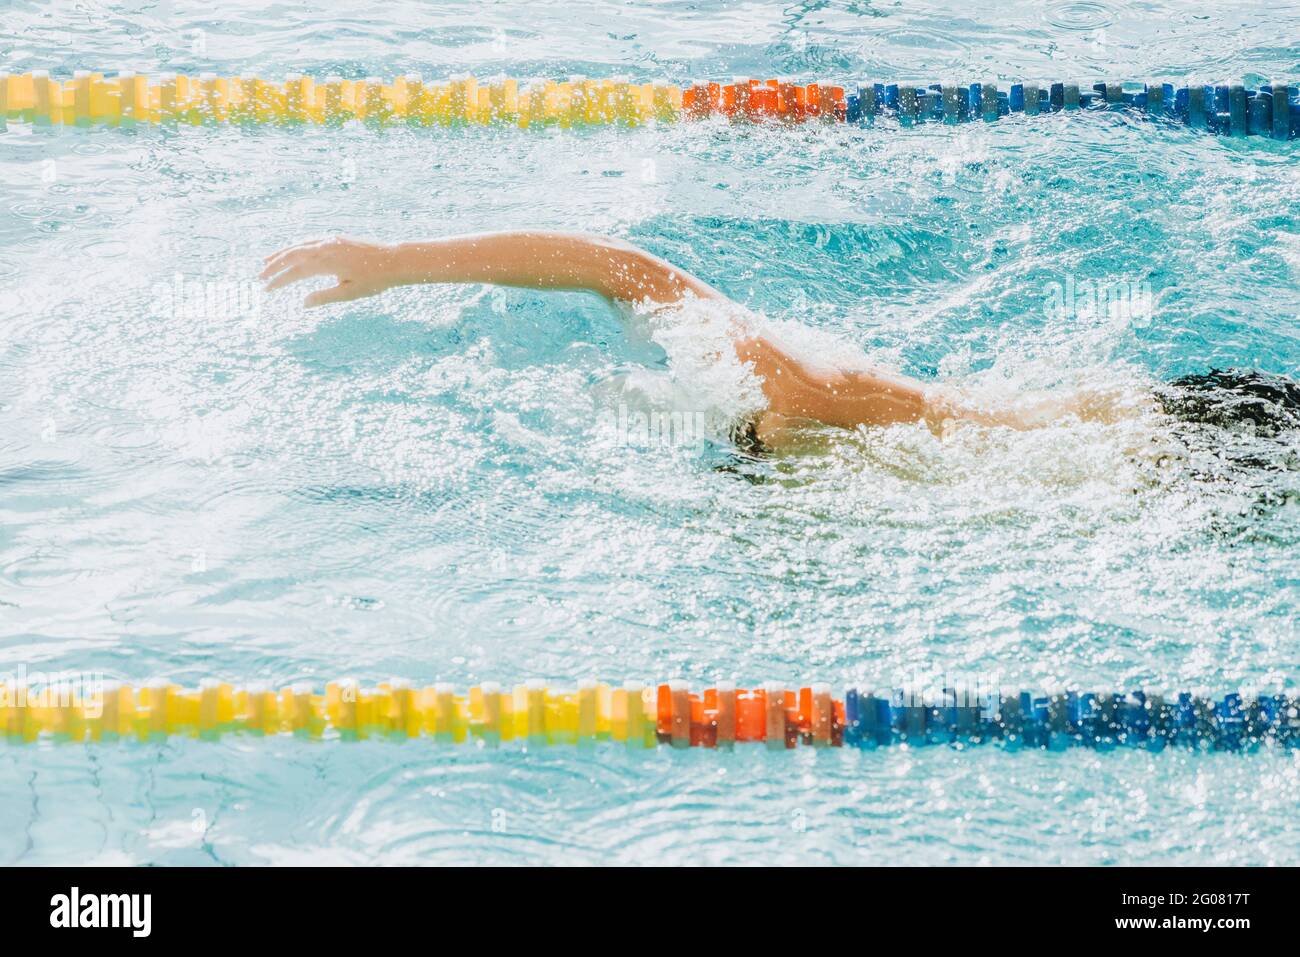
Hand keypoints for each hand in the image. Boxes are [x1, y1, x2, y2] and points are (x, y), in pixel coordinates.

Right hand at [260, 236, 395, 306]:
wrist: (394, 260)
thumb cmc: (375, 280)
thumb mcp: (350, 293)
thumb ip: (325, 297)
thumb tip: (303, 303)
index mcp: (326, 262)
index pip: (295, 272)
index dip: (279, 281)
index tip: (266, 290)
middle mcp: (325, 247)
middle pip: (292, 256)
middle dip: (274, 267)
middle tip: (259, 278)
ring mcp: (330, 240)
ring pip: (299, 245)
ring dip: (281, 254)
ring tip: (266, 262)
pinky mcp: (336, 238)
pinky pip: (309, 240)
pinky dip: (296, 246)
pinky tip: (291, 252)